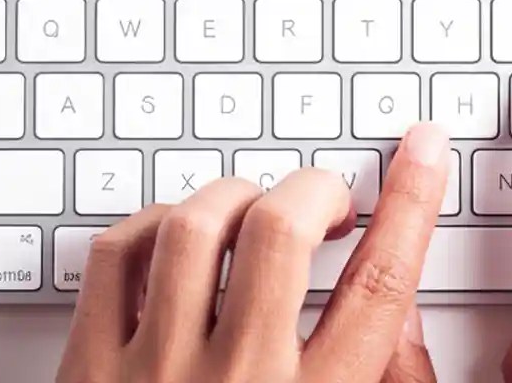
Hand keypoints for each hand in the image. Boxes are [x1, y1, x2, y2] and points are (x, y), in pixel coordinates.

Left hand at [56, 123, 450, 382]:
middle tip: (328, 198)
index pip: (380, 285)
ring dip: (238, 196)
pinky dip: (156, 222)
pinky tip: (181, 237)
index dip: (411, 202)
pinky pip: (118, 255)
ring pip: (196, 226)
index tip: (423, 151)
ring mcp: (154, 373)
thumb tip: (402, 315)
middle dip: (317, 188)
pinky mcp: (89, 370)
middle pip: (283, 233)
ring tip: (256, 213)